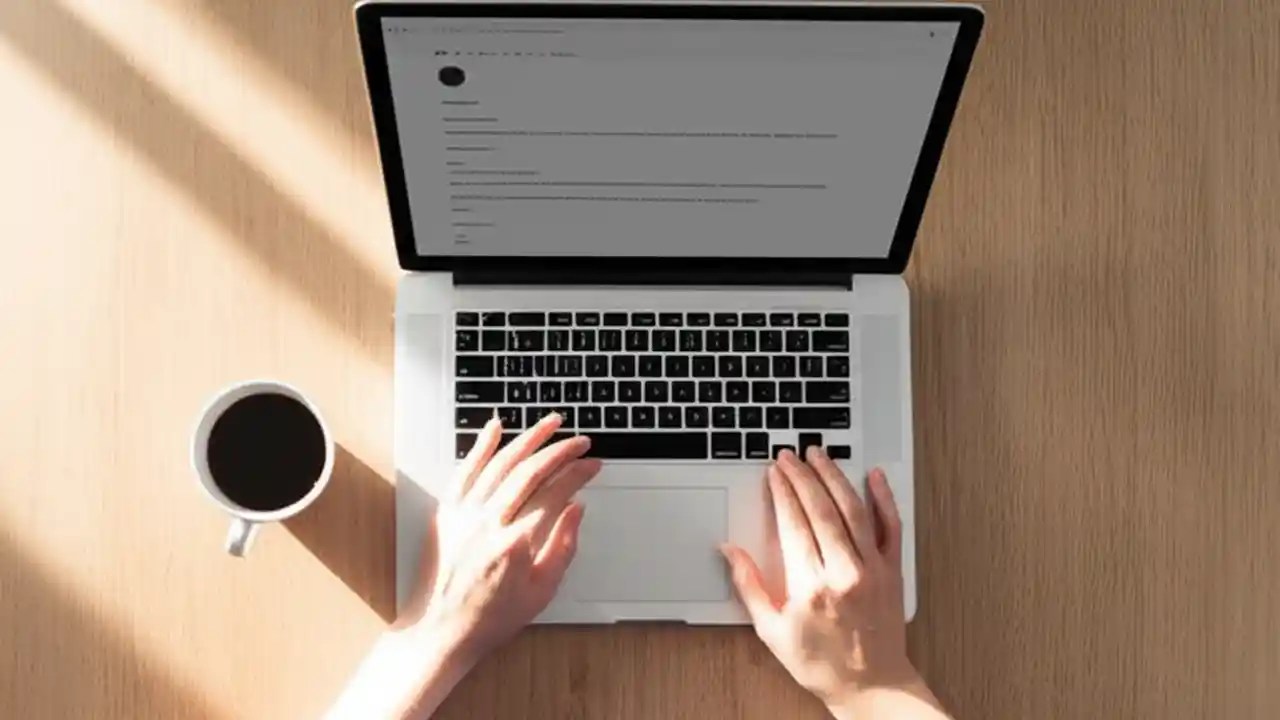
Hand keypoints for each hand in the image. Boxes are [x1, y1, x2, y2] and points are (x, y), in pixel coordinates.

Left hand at [330, 413, 598, 718]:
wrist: (444, 630)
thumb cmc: (493, 617)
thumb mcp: (542, 590)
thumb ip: (563, 545)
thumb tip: (576, 508)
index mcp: (514, 544)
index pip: (554, 494)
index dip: (578, 474)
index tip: (593, 464)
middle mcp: (487, 524)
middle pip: (529, 472)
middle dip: (559, 450)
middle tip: (579, 441)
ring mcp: (464, 515)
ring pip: (499, 463)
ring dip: (527, 438)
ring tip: (549, 423)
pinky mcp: (448, 512)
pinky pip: (465, 470)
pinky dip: (480, 446)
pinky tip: (495, 428)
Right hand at [721, 449, 946, 719]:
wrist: (871, 685)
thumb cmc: (821, 663)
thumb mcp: (772, 631)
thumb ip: (749, 586)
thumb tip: (729, 551)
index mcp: (810, 587)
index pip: (793, 523)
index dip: (782, 492)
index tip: (774, 473)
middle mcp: (844, 573)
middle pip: (821, 509)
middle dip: (803, 476)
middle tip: (791, 456)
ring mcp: (873, 569)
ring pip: (854, 510)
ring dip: (836, 477)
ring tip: (821, 455)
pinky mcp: (893, 571)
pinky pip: (892, 526)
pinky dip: (884, 498)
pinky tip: (874, 476)